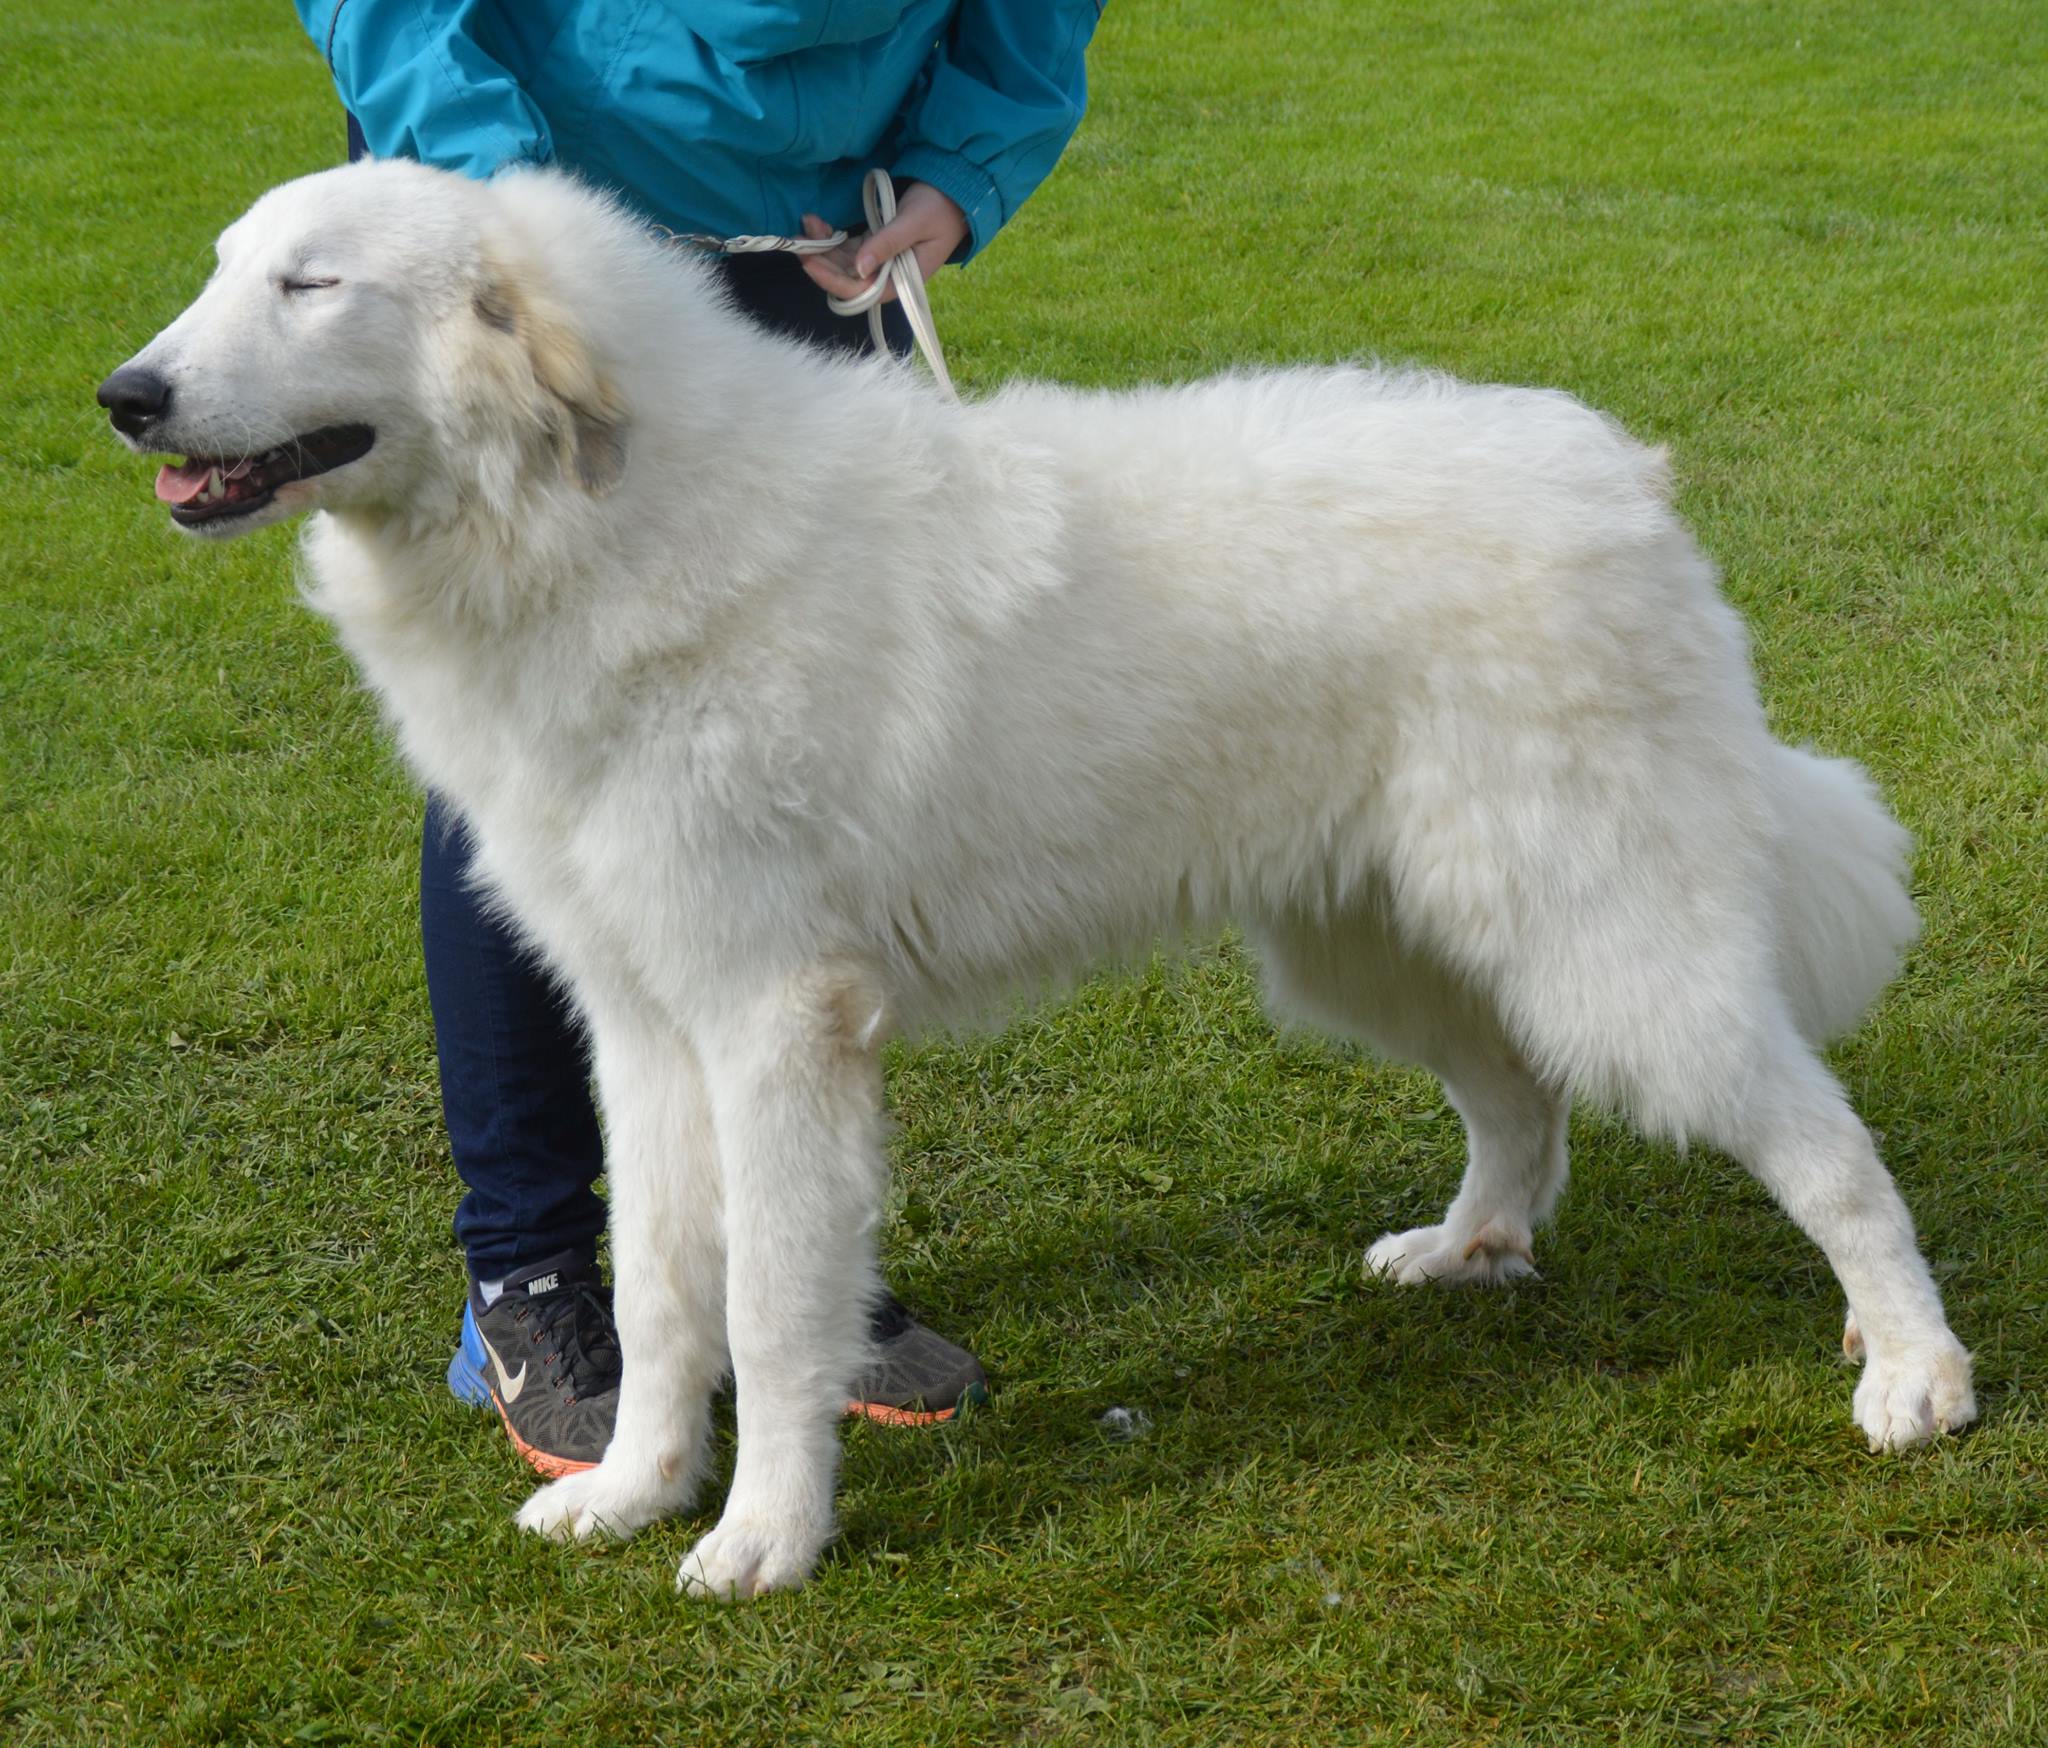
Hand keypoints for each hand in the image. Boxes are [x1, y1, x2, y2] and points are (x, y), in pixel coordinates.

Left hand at [798, 182, 967, 305]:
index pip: (859, 291)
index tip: (809, 262)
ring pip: (842, 264)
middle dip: (821, 261)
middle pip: (846, 280)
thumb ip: (887, 244)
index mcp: (900, 282)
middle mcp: (887, 278)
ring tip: (807, 224)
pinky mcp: (874, 247)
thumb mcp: (914, 223)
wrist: (955, 194)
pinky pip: (847, 249)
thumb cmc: (940, 209)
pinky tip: (818, 222)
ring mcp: (879, 263)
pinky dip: (831, 238)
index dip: (832, 280)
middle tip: (799, 238)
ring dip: (823, 247)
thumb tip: (859, 267)